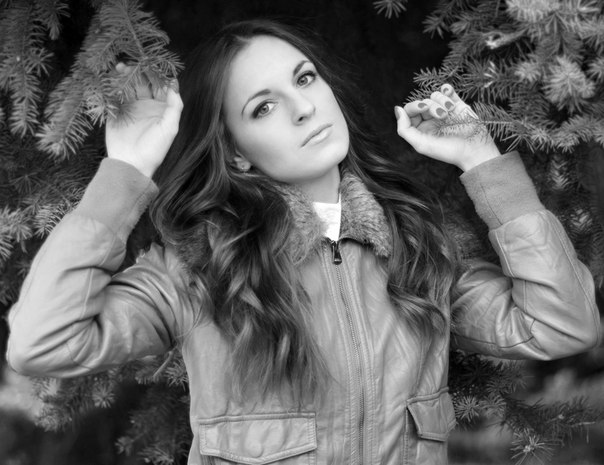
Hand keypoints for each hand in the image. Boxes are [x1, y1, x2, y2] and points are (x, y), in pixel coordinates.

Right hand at [105, 63, 182, 177]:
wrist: (131, 164)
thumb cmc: (154, 149)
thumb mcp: (169, 129)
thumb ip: (174, 107)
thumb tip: (174, 86)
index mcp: (162, 109)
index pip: (161, 86)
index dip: (159, 74)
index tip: (153, 63)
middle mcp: (147, 106)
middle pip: (144, 82)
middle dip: (140, 71)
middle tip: (135, 63)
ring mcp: (131, 108)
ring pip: (129, 85)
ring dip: (126, 75)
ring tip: (122, 66)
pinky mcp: (116, 112)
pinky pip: (114, 94)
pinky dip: (113, 84)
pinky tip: (111, 77)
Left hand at [394, 84, 500, 171]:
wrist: (474, 150)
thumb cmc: (448, 151)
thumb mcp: (421, 145)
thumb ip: (404, 129)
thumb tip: (397, 109)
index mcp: (420, 129)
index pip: (410, 111)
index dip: (414, 106)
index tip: (423, 108)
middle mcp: (430, 119)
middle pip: (423, 102)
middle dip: (431, 105)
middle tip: (441, 115)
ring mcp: (444, 111)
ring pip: (435, 96)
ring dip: (441, 100)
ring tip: (450, 111)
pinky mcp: (458, 105)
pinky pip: (447, 91)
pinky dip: (446, 89)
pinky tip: (448, 92)